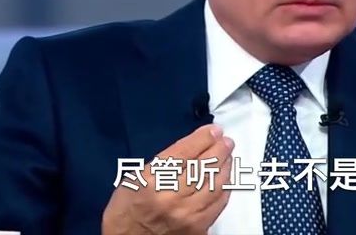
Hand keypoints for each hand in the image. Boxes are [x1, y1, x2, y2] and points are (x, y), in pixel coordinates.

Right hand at [102, 124, 234, 234]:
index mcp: (152, 181)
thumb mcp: (134, 179)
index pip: (185, 152)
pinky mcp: (197, 228)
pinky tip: (226, 179)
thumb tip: (192, 148)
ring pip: (215, 184)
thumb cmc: (126, 209)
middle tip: (227, 141)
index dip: (203, 138)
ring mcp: (187, 214)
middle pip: (203, 166)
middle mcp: (171, 196)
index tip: (214, 130)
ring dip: (226, 167)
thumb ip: (162, 164)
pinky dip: (225, 189)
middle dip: (219, 149)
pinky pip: (218, 204)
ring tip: (228, 157)